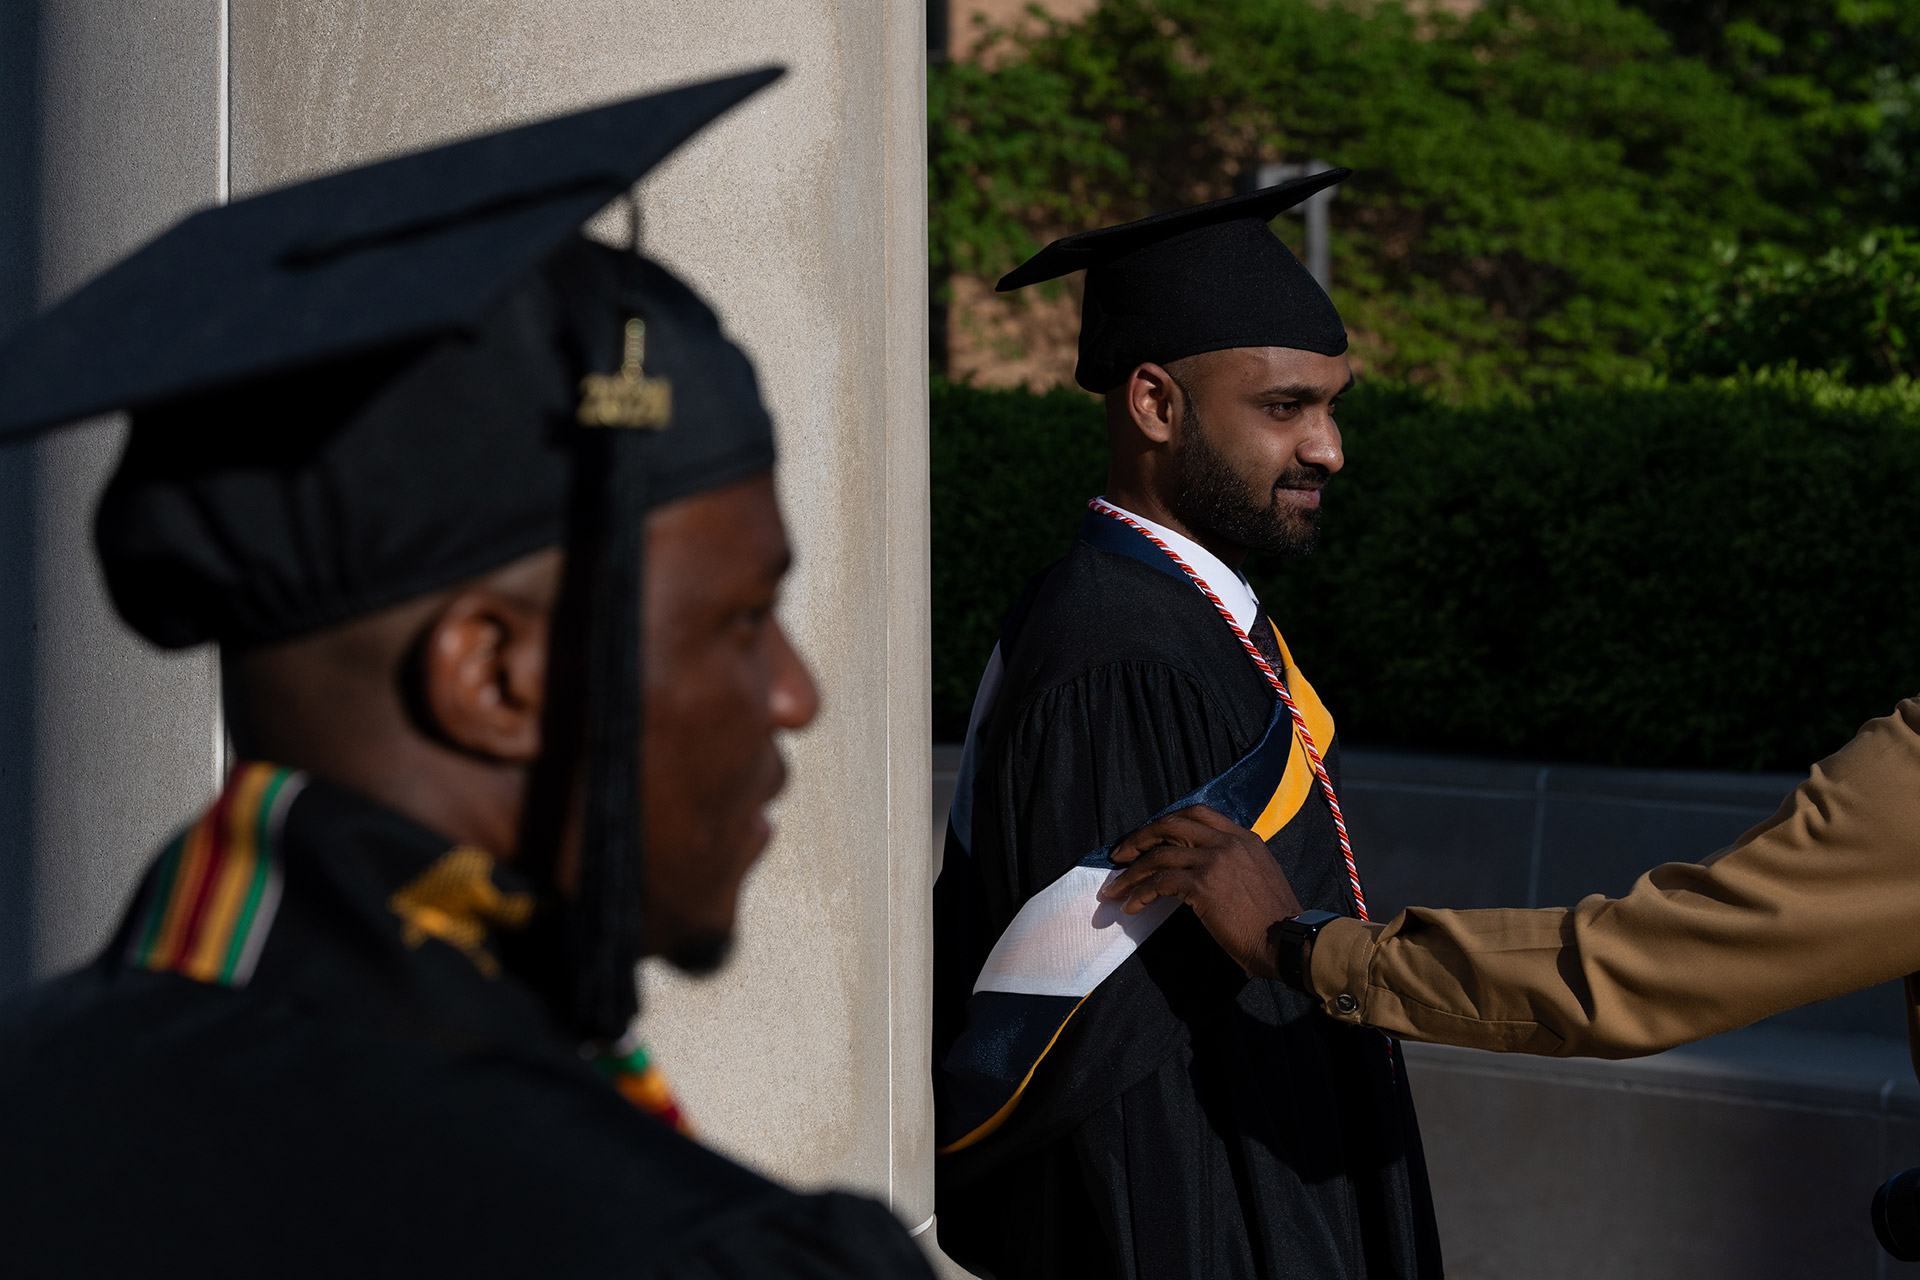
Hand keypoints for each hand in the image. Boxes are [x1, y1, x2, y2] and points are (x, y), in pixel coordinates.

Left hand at [1100, 804, 1303, 979]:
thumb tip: (1198, 866)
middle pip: (1171, 824)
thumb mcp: (1260, 873)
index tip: (1148, 837)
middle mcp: (1227, 842)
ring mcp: (1214, 861)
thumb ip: (1234, 861)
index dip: (1166, 822)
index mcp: (1243, 837)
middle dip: (1139, 838)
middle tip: (1119, 855)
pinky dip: (1140, 893)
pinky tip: (1131, 906)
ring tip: (1115, 889)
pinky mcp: (1203, 885)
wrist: (1287, 940)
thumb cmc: (1274, 918)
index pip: (1197, 813)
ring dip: (1131, 873)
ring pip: (1159, 855)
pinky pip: (1160, 882)